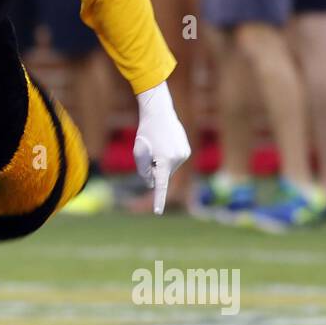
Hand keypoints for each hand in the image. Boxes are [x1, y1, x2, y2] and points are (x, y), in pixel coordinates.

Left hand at [133, 82, 190, 214]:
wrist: (159, 113)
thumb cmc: (146, 132)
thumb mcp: (139, 152)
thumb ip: (144, 170)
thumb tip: (152, 183)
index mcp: (164, 161)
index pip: (161, 185)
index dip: (158, 200)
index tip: (158, 212)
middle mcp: (178, 159)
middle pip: (163, 174)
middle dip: (155, 169)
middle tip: (149, 151)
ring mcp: (184, 154)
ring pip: (169, 168)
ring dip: (161, 162)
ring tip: (158, 144)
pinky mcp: (187, 150)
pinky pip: (175, 160)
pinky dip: (168, 156)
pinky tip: (165, 143)